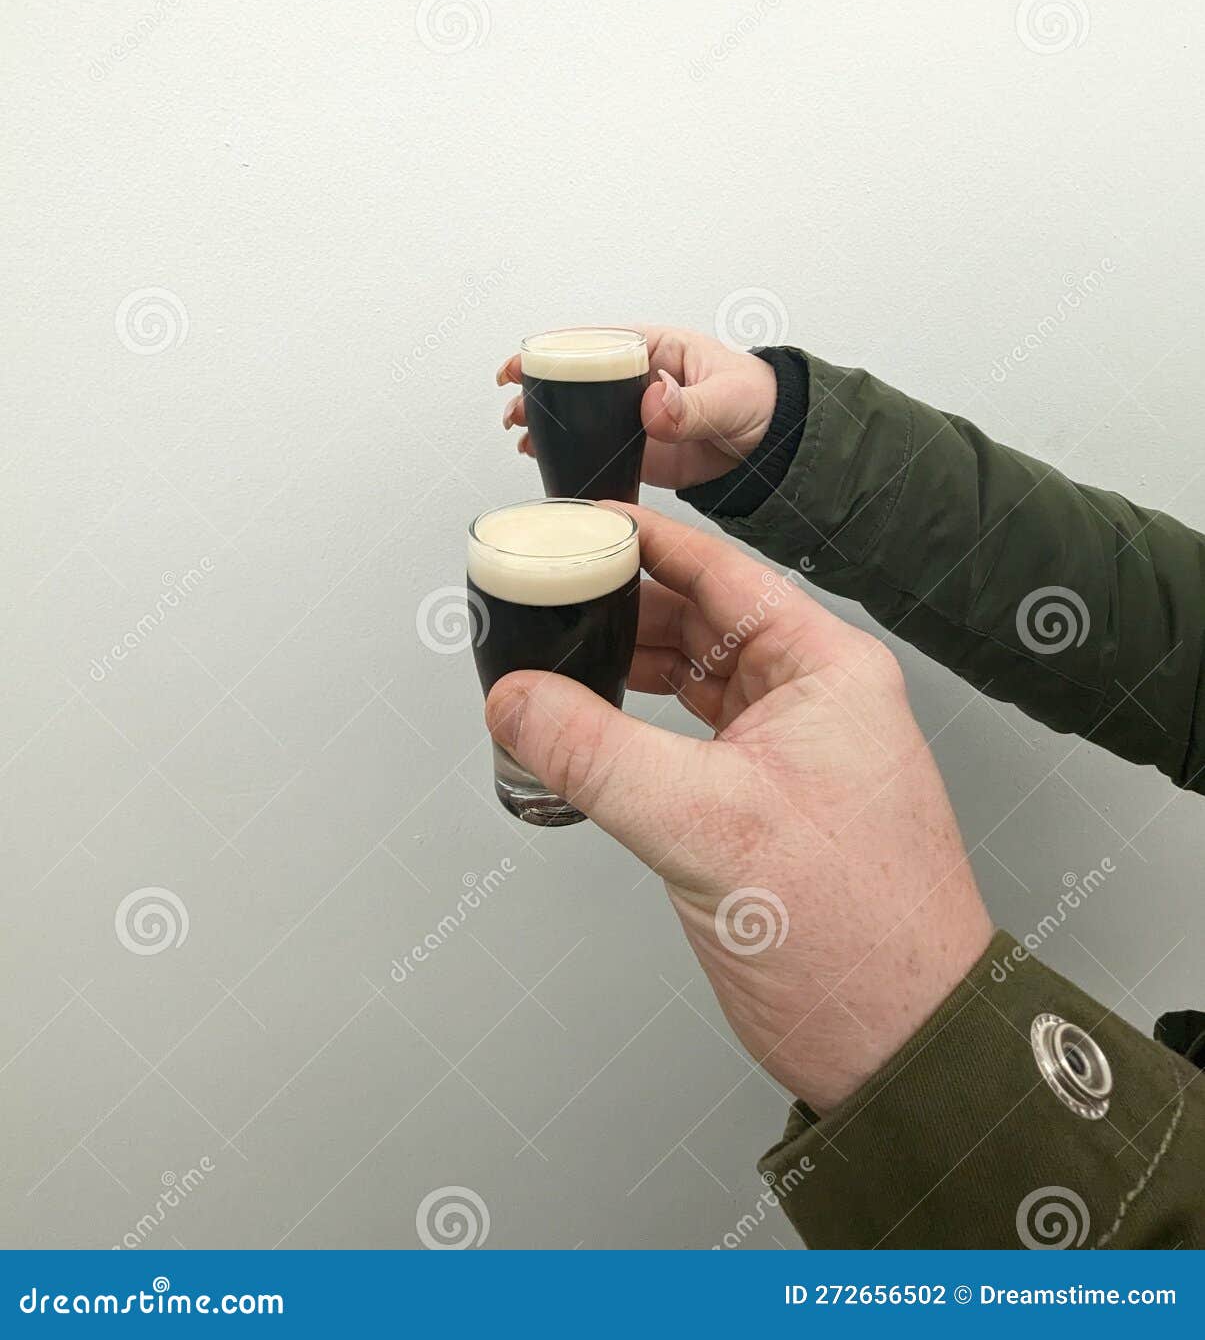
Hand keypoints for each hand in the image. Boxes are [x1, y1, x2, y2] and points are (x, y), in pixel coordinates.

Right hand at [484, 506, 992, 1114]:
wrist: (902, 1045)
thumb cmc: (859, 936)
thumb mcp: (708, 827)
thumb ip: (598, 754)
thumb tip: (516, 700)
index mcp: (825, 670)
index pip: (720, 572)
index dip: (643, 540)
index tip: (576, 522)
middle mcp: (809, 698)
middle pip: (696, 618)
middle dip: (616, 605)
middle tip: (542, 593)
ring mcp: (784, 751)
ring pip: (685, 679)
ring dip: (618, 668)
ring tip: (548, 659)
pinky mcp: (758, 802)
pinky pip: (681, 738)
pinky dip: (629, 729)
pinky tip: (581, 730)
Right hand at [496, 324, 778, 488]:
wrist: (774, 445)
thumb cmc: (756, 401)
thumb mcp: (727, 398)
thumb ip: (691, 404)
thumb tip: (654, 402)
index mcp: (653, 349)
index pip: (593, 342)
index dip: (552, 350)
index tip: (521, 362)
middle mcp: (634, 380)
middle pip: (573, 378)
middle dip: (536, 389)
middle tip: (512, 408)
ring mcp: (630, 414)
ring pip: (575, 413)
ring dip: (543, 421)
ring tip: (519, 434)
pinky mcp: (635, 447)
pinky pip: (592, 446)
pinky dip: (564, 451)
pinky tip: (542, 458)